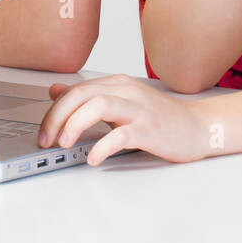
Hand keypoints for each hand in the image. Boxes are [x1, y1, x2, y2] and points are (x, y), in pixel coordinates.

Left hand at [37, 74, 208, 164]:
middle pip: (83, 94)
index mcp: (117, 84)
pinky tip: (94, 158)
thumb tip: (56, 91)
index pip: (76, 90)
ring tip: (65, 144)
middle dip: (57, 117)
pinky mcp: (150, 130)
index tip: (43, 133)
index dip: (53, 111)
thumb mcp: (120, 103)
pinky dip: (103, 146)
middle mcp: (126, 92)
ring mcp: (139, 109)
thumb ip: (89, 97)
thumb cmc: (159, 118)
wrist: (198, 127)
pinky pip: (122, 134)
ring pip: (99, 105)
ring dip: (75, 124)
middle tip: (46, 140)